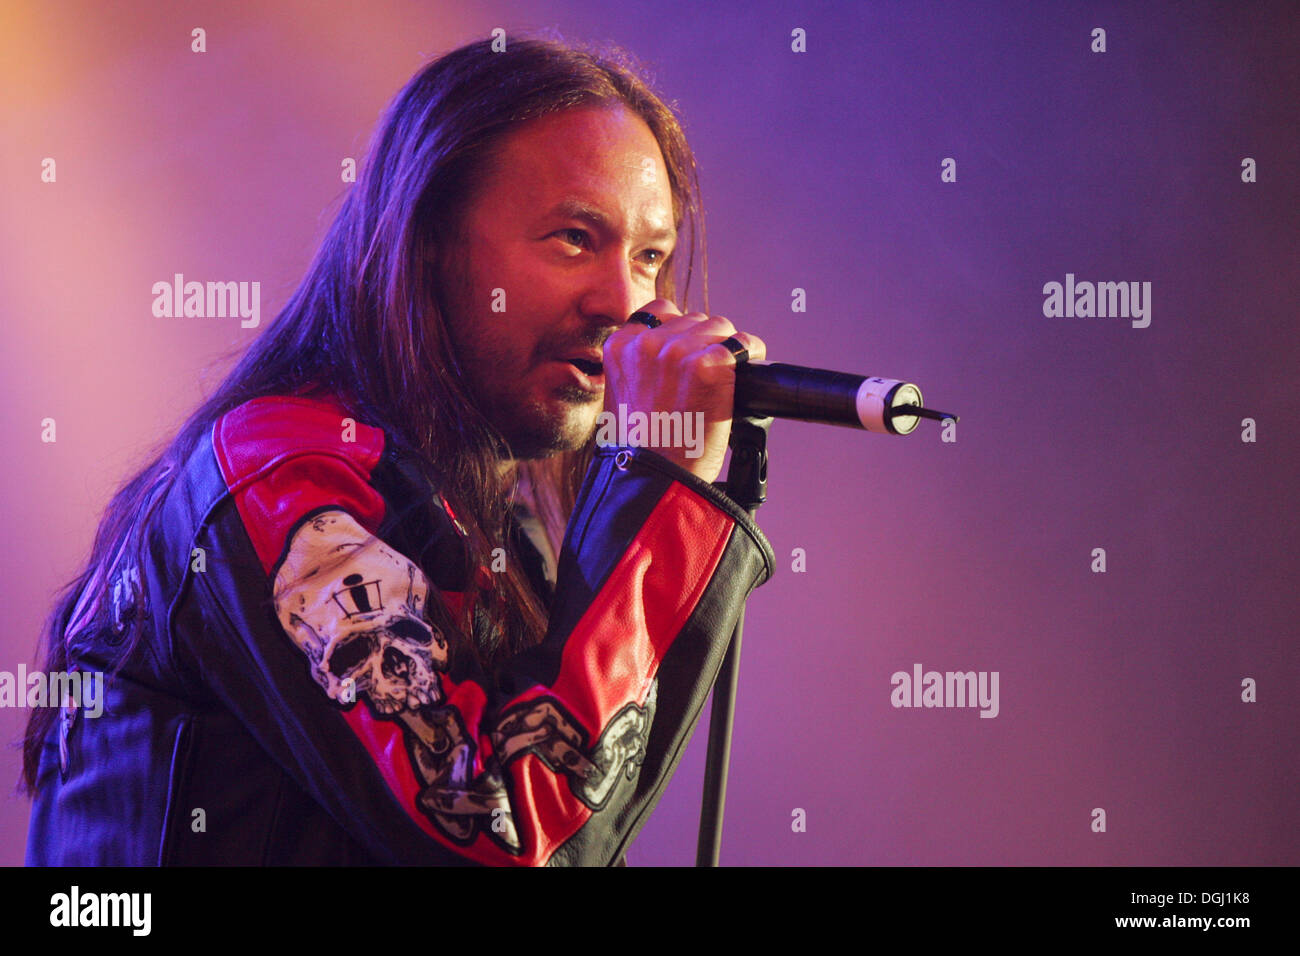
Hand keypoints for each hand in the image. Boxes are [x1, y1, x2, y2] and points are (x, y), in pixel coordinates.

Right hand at [600, 298, 766, 483]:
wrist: (654, 478)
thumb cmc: (641, 449)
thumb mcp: (624, 395)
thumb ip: (641, 364)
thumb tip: (675, 349)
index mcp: (619, 346)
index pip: (659, 312)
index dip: (679, 331)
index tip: (687, 351)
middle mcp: (646, 343)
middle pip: (693, 319)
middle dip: (703, 342)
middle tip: (705, 378)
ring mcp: (678, 351)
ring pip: (719, 327)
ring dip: (726, 349)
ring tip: (721, 381)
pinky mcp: (709, 365)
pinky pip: (743, 344)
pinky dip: (751, 354)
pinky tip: (746, 372)